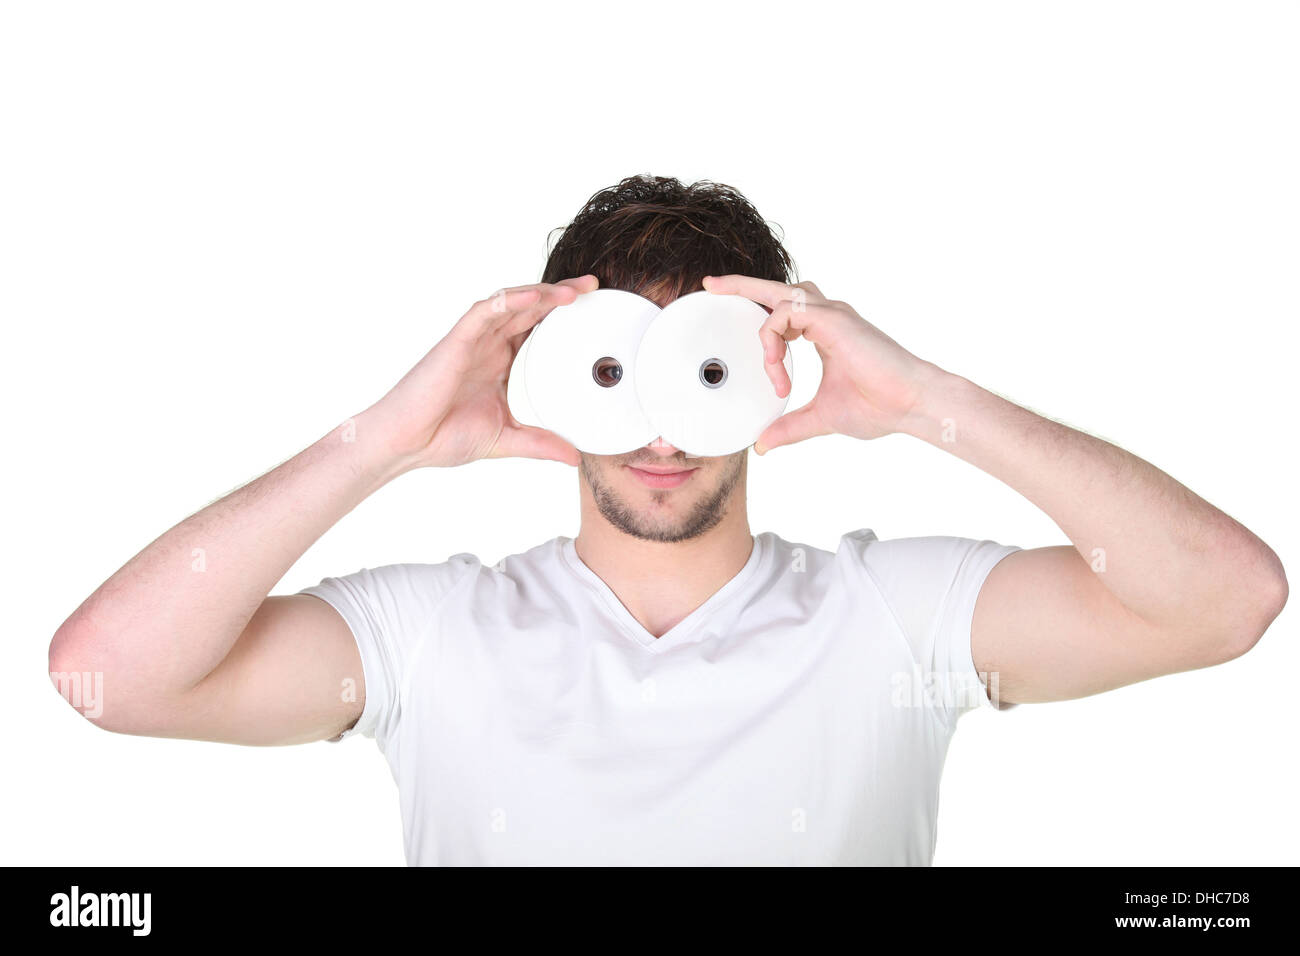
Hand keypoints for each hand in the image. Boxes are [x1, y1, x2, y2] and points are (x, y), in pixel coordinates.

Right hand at [364, 276, 597, 468]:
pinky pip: (484, 312)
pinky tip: (534, 297)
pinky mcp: (455, 341)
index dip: (564, 315)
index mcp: (500, 360)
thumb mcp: (506, 439)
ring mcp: (472, 340)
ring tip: (573, 291)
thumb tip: (575, 457)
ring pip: (510, 302)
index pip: (537, 327)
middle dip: (561, 294)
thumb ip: (540, 443)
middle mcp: (488, 344)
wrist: (405, 444)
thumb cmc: (443, 437)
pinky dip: (509, 301)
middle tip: (593, 286)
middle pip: (529, 307)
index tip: (595, 309)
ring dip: (542, 293)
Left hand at [701, 275, 938, 452]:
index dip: (760, 313)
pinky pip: (785, 313)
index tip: (741, 332)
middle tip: (710, 284)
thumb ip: (790, 427)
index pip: (785, 309)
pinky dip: (773, 339)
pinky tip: (778, 370)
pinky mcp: (833, 319)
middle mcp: (828, 316)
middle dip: (741, 285)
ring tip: (758, 353)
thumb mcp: (821, 418)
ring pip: (779, 294)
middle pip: (777, 288)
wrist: (912, 404)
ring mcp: (831, 314)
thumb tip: (763, 444)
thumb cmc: (879, 407)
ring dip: (760, 323)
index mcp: (827, 331)